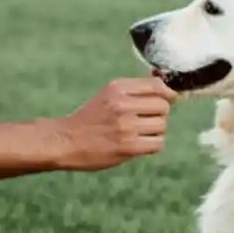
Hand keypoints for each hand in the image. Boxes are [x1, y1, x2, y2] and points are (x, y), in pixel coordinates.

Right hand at [54, 77, 177, 170]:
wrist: (65, 141)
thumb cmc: (89, 119)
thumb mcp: (108, 95)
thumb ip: (134, 90)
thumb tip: (167, 88)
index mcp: (118, 88)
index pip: (157, 85)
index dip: (167, 93)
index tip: (168, 100)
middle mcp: (123, 104)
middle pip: (163, 106)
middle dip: (159, 114)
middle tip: (145, 121)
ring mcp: (126, 126)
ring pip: (162, 126)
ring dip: (155, 131)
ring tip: (139, 133)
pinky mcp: (128, 147)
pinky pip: (158, 144)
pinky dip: (152, 145)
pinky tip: (139, 144)